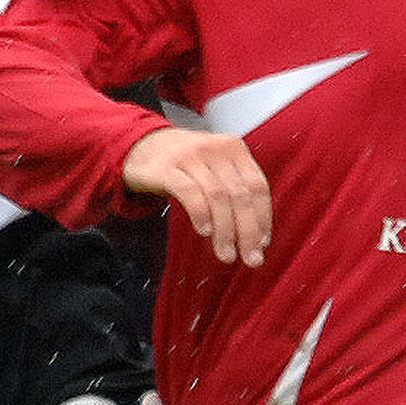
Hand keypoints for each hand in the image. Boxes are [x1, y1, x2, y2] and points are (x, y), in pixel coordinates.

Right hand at [121, 126, 271, 266]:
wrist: (142, 146)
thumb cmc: (184, 163)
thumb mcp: (215, 167)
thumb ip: (235, 190)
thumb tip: (256, 236)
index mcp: (234, 149)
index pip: (258, 186)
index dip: (263, 218)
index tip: (262, 244)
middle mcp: (215, 149)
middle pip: (240, 194)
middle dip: (248, 232)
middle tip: (251, 259)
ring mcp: (190, 156)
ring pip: (217, 196)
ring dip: (225, 231)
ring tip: (226, 254)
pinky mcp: (167, 167)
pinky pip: (188, 192)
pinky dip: (200, 213)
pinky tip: (205, 232)